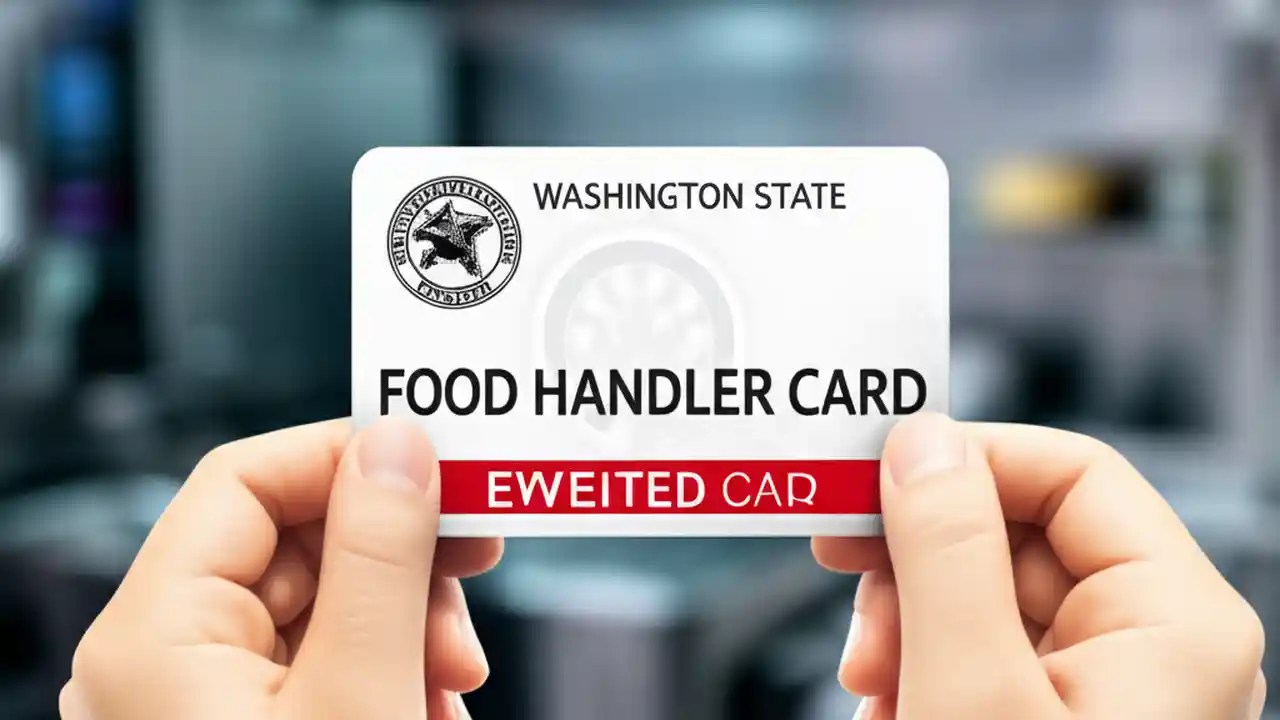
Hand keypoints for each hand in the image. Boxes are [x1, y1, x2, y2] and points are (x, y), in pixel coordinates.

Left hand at [61, 418, 501, 719]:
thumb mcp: (362, 691)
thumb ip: (380, 558)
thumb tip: (397, 444)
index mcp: (154, 638)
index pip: (246, 477)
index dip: (351, 455)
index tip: (441, 463)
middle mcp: (160, 663)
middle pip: (297, 542)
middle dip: (401, 562)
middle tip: (471, 567)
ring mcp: (197, 702)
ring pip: (320, 605)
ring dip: (408, 624)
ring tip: (455, 673)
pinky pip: (319, 662)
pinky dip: (386, 668)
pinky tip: (429, 702)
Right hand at [814, 414, 1266, 718]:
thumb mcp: (969, 692)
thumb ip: (946, 554)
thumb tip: (923, 442)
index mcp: (1176, 622)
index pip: (1071, 470)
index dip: (962, 462)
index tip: (867, 481)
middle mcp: (1157, 648)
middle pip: (1016, 535)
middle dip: (916, 566)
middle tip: (850, 584)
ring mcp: (1113, 693)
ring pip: (987, 599)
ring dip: (906, 627)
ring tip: (871, 684)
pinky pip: (985, 657)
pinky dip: (923, 672)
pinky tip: (891, 708)